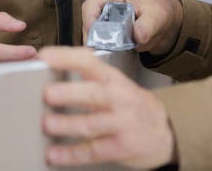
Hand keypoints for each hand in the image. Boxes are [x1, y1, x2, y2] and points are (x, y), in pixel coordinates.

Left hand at [40, 47, 175, 168]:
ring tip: (47, 124)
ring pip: (92, 124)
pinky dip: (72, 154)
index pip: (90, 63)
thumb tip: (53, 69)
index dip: (68, 57)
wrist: (166, 131)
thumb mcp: (118, 84)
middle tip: (47, 93)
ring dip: (68, 124)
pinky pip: (93, 151)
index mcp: (114, 79)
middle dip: (69, 93)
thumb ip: (91, 78)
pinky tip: (55, 154)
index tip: (46, 57)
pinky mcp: (121, 147)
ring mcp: (122, 123)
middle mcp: (120, 98)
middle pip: (94, 93)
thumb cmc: (134, 105)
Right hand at [83, 0, 182, 56]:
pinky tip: (108, 56)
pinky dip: (102, 49)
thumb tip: (138, 35)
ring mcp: (104, 17)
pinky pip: (98, 41)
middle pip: (87, 21)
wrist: (166, 22)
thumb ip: (148, 26)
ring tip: (105, 55)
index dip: (89, 21)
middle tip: (99, 52)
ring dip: (97, 45)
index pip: (91, 5)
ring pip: (91, 33)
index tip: (95, 38)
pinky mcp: (106, 31)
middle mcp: (104, 3)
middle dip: (92, 37)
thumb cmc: (159, 11)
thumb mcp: (157, 17)